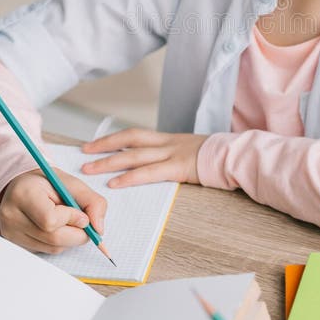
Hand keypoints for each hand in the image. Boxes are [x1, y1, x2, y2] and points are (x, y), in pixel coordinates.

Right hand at [0, 168, 106, 254]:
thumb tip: (99, 229)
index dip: (72, 219)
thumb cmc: (47, 184)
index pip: (50, 219)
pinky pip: (47, 251)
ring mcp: (11, 232)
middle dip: (78, 233)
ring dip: (70, 238)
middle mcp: (12, 215)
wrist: (23, 186)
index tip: (82, 214)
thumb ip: (92, 202)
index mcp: (24, 193)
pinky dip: (60, 242)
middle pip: (53, 238)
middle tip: (84, 222)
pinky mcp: (15, 243)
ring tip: (69, 221)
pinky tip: (57, 228)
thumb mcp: (72, 184)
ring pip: (53, 248)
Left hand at [80, 128, 208, 187]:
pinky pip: (149, 172)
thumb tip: (157, 167)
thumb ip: (172, 157)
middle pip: (129, 139)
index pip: (134, 135)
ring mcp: (172, 153)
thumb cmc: (217, 158)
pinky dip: (129, 177)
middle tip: (83, 153)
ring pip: (134, 155)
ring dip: (109, 162)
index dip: (112, 138)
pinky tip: (115, 184)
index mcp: (168, 139)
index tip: (93, 144)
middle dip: (104, 146)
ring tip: (90, 169)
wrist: (237, 155)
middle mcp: (167, 142)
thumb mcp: (191, 152)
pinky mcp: (179, 167)